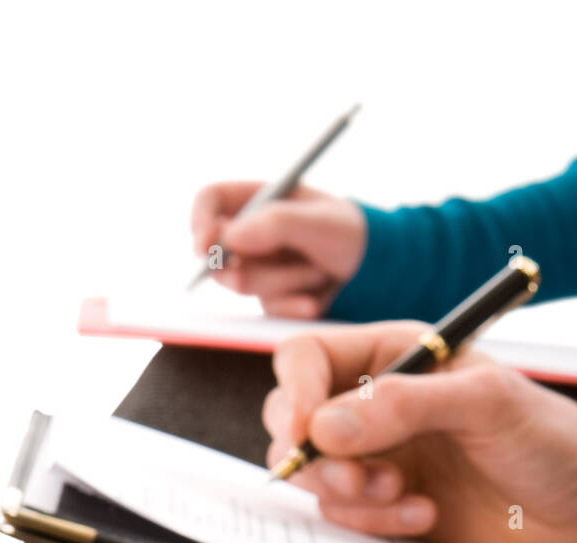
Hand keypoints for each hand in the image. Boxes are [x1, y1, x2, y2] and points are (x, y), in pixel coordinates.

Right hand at [190, 182, 365, 317]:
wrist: (376, 271)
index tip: (205, 248)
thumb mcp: (319, 222)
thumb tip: (228, 237)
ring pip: (243, 284)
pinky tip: (316, 299)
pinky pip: (266, 308)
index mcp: (258, 199)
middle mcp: (251, 232)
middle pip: (218, 252)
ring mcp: (258, 266)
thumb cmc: (350, 233)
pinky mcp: (271, 297)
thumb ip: (276, 224)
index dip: (200, 222)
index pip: (209, 202)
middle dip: (244, 267)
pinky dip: (292, 305)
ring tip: (318, 273)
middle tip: (261, 272)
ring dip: (283, 283)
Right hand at [264, 322, 576, 542]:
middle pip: (291, 421)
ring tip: (405, 496)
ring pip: (313, 478)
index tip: (307, 433)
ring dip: (348, 496)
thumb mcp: (488, 403)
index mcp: (398, 357)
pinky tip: (424, 516)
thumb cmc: (557, 442)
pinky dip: (374, 524)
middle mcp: (379, 406)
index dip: (293, 393)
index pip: (306, 357)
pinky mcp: (390, 512)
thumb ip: (405, 405)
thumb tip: (323, 425)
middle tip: (361, 480)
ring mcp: (382, 460)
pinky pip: (345, 520)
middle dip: (315, 458)